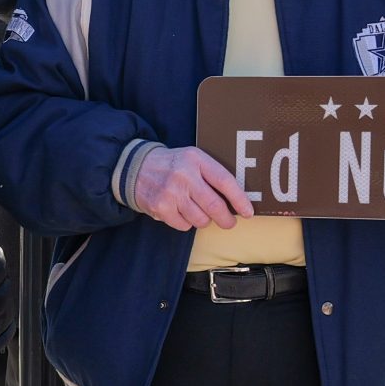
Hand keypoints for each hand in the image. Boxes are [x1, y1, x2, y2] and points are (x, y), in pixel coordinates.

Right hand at [129, 145, 253, 230]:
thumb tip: (237, 200)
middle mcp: (184, 175)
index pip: (224, 181)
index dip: (239, 199)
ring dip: (204, 221)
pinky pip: (184, 226)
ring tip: (199, 212)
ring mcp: (171, 192)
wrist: (136, 167)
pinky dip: (187, 223)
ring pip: (201, 219)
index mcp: (196, 160)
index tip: (248, 212)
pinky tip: (181, 212)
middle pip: (214, 206)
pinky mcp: (161, 207)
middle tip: (229, 222)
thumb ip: (212, 173)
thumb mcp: (193, 159)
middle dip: (227, 219)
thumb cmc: (173, 165)